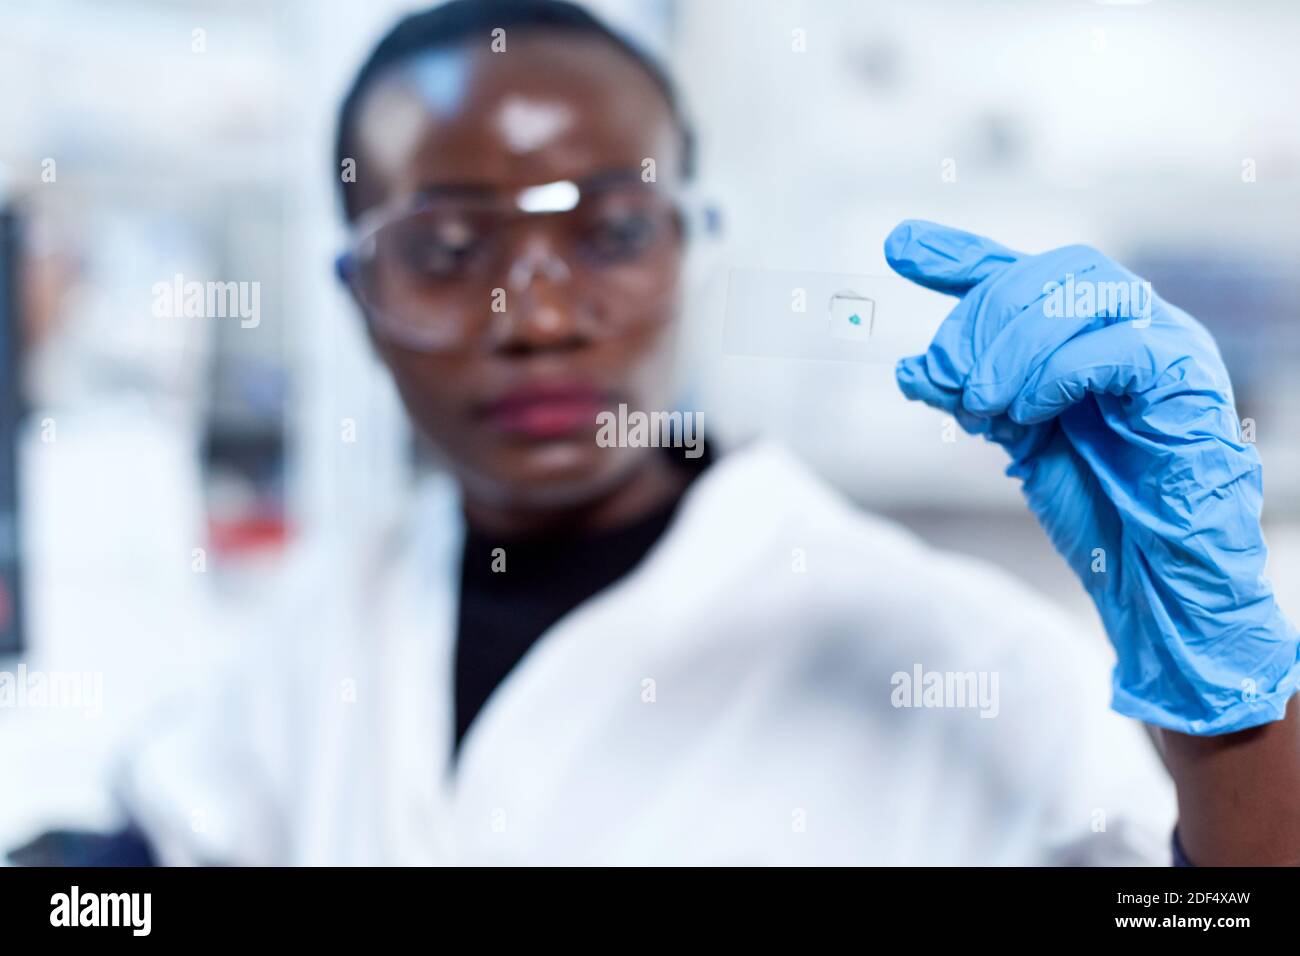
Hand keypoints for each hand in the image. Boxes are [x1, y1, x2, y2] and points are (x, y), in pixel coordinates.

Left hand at [885, 219, 1299, 734]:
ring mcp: (1163, 341)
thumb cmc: (1098, 505)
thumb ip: (975, 396)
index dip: (959, 254)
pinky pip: (1117, 345)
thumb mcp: (1018, 440)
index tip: (900, 244)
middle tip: (942, 376)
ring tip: (978, 403)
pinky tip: (1027, 411)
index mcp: (1084, 333)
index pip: (1020, 274)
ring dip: (1011, 346)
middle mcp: (1126, 324)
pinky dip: (1056, 372)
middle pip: (1044, 275)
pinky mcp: (1185, 376)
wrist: (1156, 573)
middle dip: (977, 318)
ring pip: (1080, 293)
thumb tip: (912, 368)